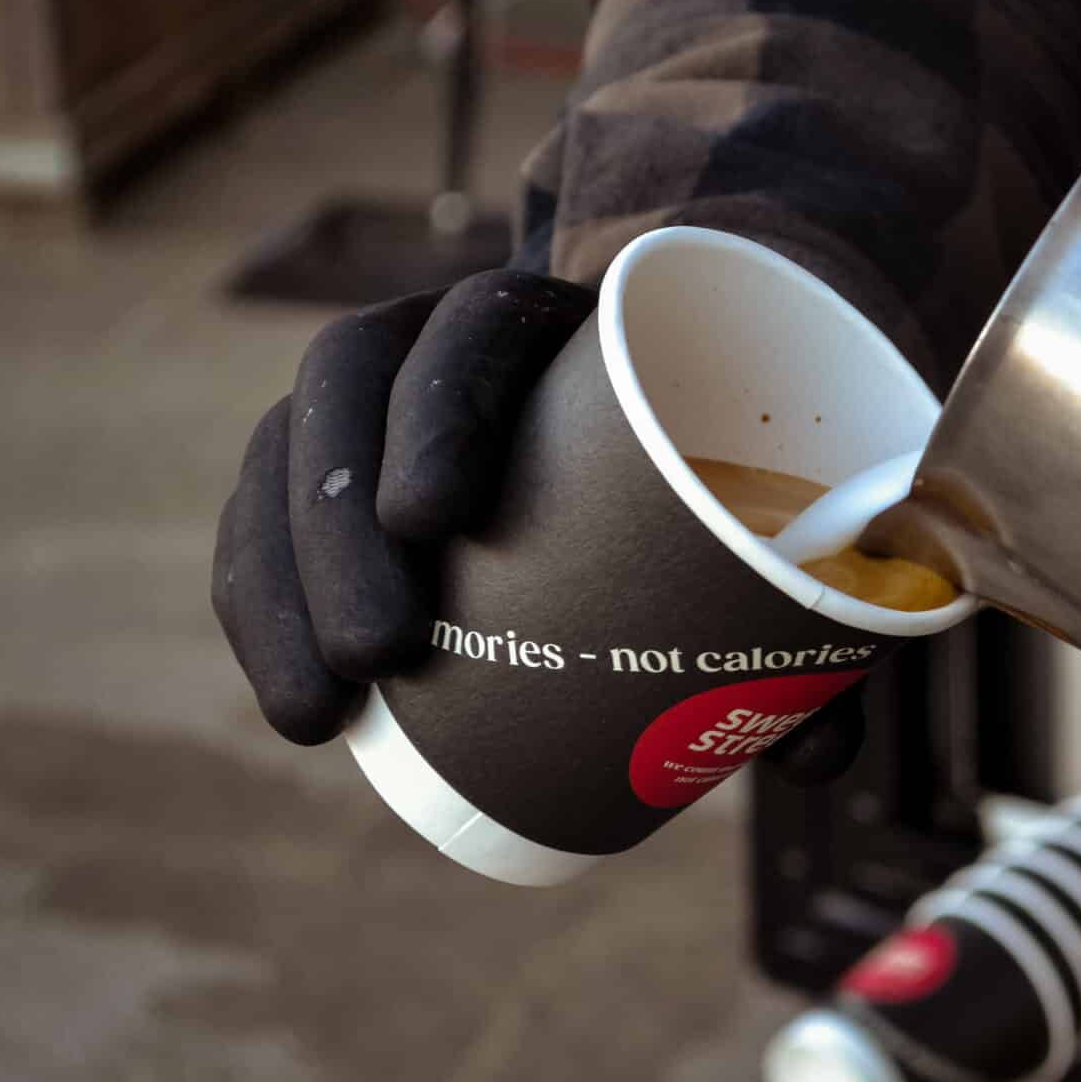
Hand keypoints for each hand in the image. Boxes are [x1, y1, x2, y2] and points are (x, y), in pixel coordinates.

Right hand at [211, 268, 865, 783]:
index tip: (432, 522)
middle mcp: (444, 340)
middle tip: (383, 653)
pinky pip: (264, 529)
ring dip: (283, 587)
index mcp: (557, 322)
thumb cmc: (703, 475)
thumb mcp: (749, 516)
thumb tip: (816, 759)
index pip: (476, 324)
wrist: (647, 442)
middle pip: (349, 391)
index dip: (436, 409)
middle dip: (336, 526)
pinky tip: (303, 709)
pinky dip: (267, 617)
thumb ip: (792, 616)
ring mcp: (370, 405)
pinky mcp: (329, 477)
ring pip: (284, 461)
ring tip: (325, 711)